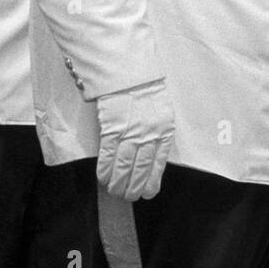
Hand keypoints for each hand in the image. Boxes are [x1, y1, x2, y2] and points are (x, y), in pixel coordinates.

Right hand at [96, 80, 174, 200]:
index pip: (159, 162)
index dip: (152, 180)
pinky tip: (103, 178)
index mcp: (165, 129)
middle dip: (134, 186)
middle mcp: (149, 133)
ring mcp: (130, 131)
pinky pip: (108, 153)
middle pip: (142, 167)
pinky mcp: (112, 126)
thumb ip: (158, 132)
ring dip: (118, 181)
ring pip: (125, 164)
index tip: (148, 193)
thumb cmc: (146, 89)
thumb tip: (150, 155)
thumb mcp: (161, 110)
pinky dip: (105, 168)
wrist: (129, 70)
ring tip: (115, 191)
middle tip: (129, 197)